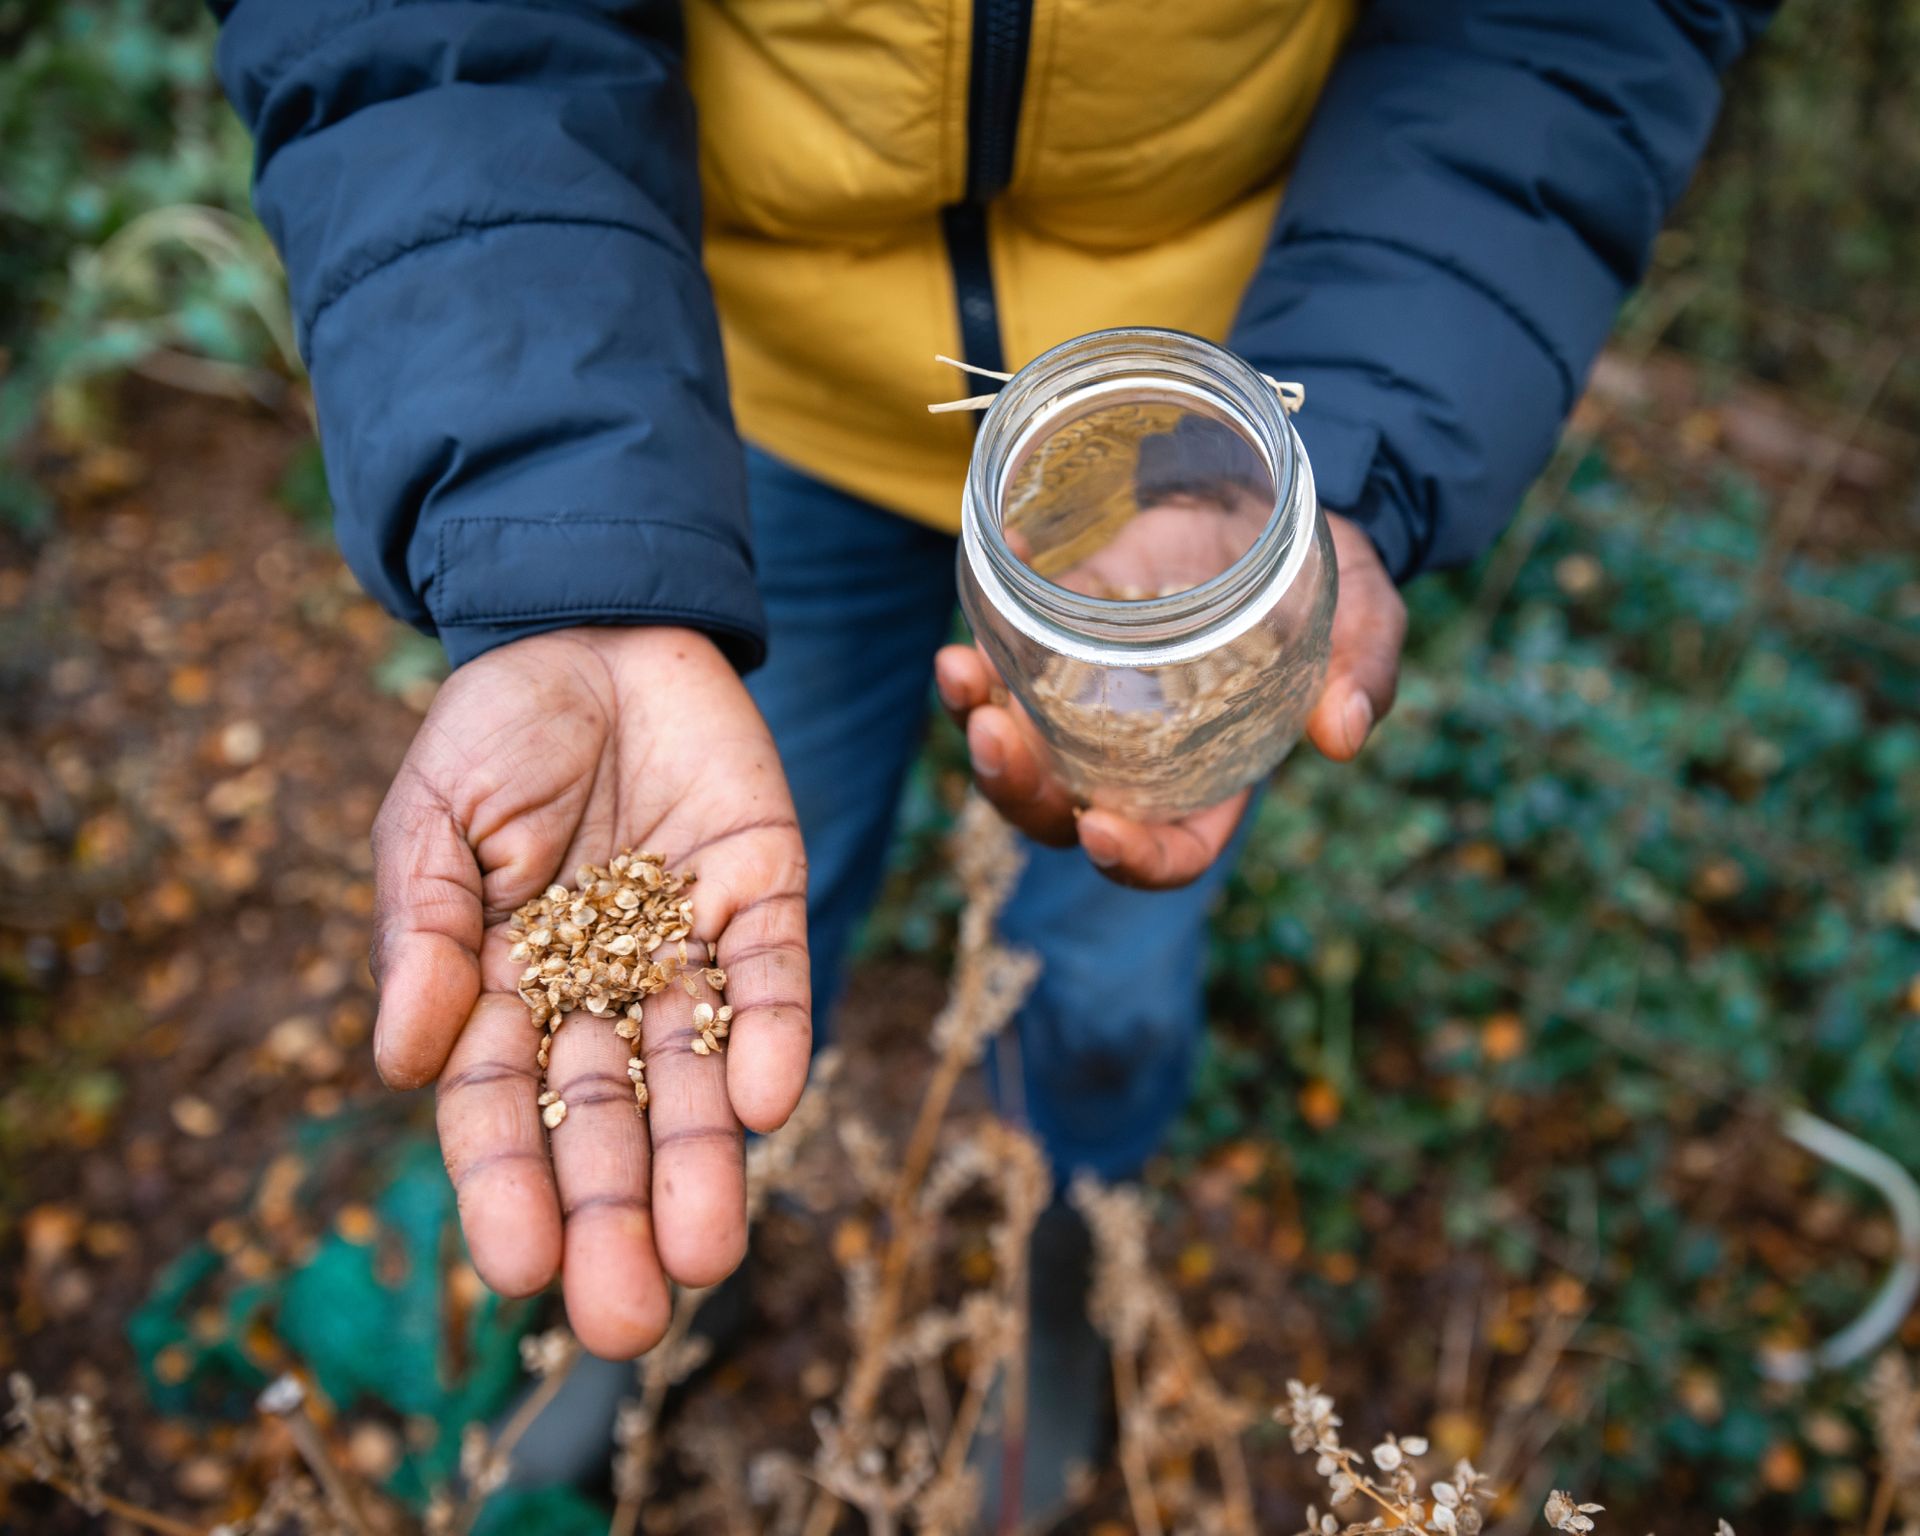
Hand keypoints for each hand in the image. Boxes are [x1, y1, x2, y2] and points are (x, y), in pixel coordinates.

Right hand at [370, 626, 808, 1357]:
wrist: (595, 627)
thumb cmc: (495, 731)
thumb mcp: (431, 823)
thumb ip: (423, 933)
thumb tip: (398, 1061)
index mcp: (504, 987)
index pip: (505, 1108)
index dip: (510, 1187)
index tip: (521, 1271)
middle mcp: (602, 989)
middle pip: (611, 1121)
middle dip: (617, 1217)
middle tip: (627, 1322)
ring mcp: (685, 948)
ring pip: (700, 1075)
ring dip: (706, 1161)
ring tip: (708, 1258)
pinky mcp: (764, 897)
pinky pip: (773, 980)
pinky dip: (775, 1036)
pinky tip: (771, 1102)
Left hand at [935, 512, 1405, 888]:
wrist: (1280, 501)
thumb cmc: (1329, 580)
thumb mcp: (1367, 618)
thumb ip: (1362, 671)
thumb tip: (1341, 734)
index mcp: (1214, 777)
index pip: (1169, 850)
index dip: (1133, 858)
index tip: (1100, 826)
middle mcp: (1137, 755)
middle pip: (1061, 810)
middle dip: (1018, 789)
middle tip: (997, 735)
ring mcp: (1087, 699)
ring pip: (1015, 743)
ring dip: (973, 720)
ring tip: (959, 669)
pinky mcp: (1056, 636)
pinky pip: (1006, 651)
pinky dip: (987, 613)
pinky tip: (1004, 553)